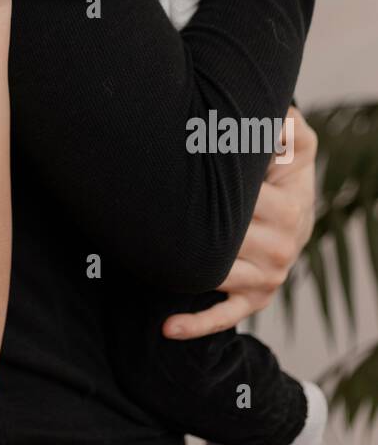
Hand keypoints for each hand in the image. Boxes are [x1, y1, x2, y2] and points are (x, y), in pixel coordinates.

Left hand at [163, 106, 317, 338]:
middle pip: (226, 243)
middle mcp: (281, 249)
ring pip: (219, 278)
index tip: (173, 182)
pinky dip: (196, 324)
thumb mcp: (297, 142)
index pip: (242, 204)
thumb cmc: (286, 169)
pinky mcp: (255, 299)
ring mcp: (268, 277)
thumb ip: (289, 127)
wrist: (299, 209)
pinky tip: (167, 327)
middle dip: (190, 233)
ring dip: (184, 273)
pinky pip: (225, 316)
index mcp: (289, 210)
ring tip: (144, 259)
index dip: (208, 193)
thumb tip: (278, 117)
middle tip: (147, 219)